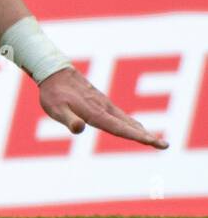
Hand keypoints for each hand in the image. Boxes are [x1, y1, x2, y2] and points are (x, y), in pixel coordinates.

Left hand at [39, 66, 167, 148]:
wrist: (55, 72)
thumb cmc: (53, 94)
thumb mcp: (56, 109)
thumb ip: (68, 119)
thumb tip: (79, 128)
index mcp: (95, 113)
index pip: (119, 128)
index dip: (137, 137)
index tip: (154, 142)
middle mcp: (104, 109)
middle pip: (128, 125)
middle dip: (146, 136)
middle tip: (164, 145)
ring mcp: (104, 104)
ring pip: (126, 120)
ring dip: (141, 130)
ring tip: (155, 141)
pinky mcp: (101, 101)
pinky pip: (121, 115)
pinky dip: (132, 123)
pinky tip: (136, 127)